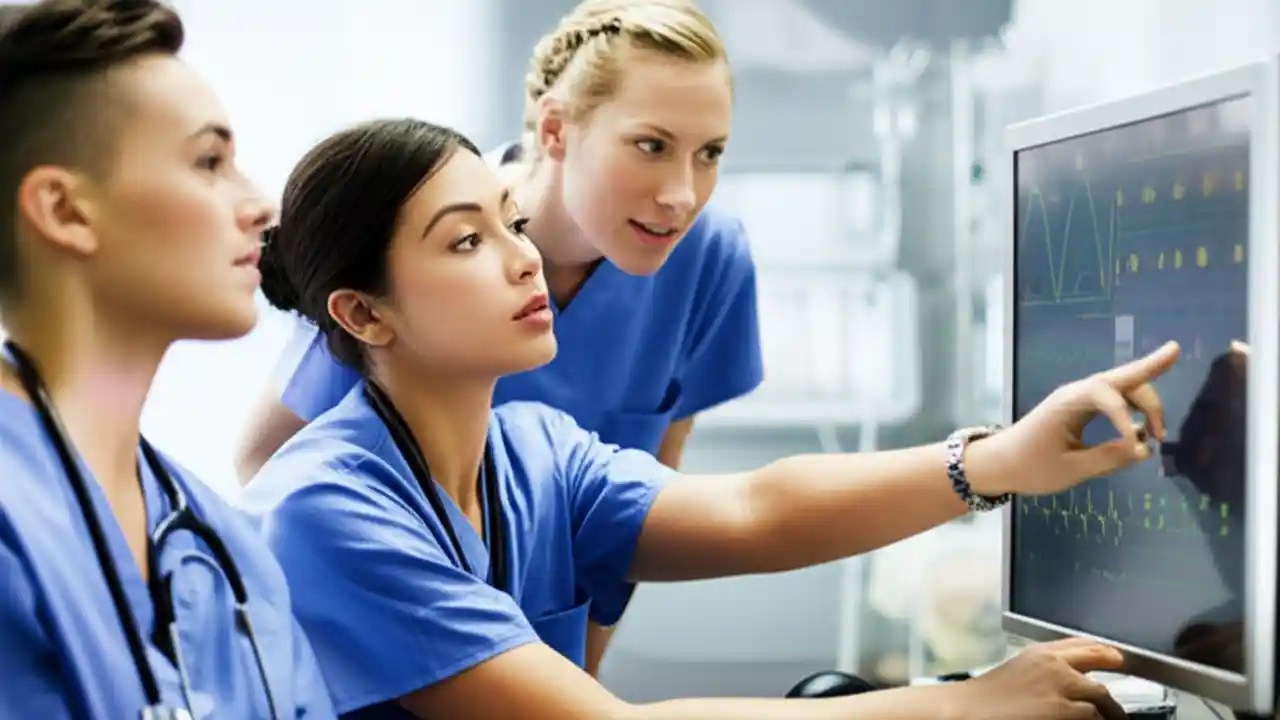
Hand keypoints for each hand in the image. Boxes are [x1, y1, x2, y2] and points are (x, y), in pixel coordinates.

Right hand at [948, 638, 1126, 719]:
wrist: (967, 712)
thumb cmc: (983, 699)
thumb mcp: (1015, 672)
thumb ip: (1042, 670)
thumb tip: (1064, 679)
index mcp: (1040, 653)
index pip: (1083, 643)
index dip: (1104, 650)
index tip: (1115, 656)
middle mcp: (1056, 667)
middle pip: (1099, 667)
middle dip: (1113, 687)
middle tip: (1118, 702)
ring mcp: (1064, 691)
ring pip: (1102, 698)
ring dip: (1109, 712)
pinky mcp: (1068, 713)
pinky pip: (1095, 717)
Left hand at [969, 341, 1180, 496]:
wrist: (999, 463)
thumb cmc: (1028, 467)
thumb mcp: (1069, 470)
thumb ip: (1108, 459)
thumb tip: (1143, 449)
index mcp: (1067, 403)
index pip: (1107, 395)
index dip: (1127, 418)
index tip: (1139, 446)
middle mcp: (1076, 393)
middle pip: (1122, 379)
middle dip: (1150, 393)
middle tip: (1164, 430)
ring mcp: (1079, 397)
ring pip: (1122, 386)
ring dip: (1144, 404)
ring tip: (1157, 435)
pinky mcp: (1081, 406)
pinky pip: (1114, 398)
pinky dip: (1133, 409)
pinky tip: (1145, 427)